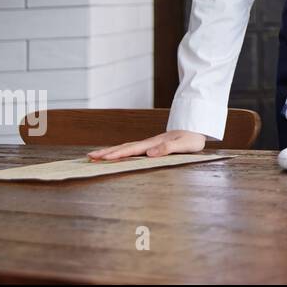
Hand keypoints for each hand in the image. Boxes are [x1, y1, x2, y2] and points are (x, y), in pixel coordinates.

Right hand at [87, 130, 206, 160]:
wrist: (197, 128)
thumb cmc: (193, 138)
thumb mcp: (185, 145)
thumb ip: (168, 148)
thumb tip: (149, 153)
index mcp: (154, 143)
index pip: (132, 149)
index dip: (117, 154)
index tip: (102, 158)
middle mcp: (149, 143)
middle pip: (124, 147)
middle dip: (106, 152)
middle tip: (89, 157)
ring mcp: (149, 144)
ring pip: (126, 147)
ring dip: (111, 151)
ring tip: (95, 155)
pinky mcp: (152, 146)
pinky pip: (132, 149)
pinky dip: (121, 151)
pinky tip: (115, 155)